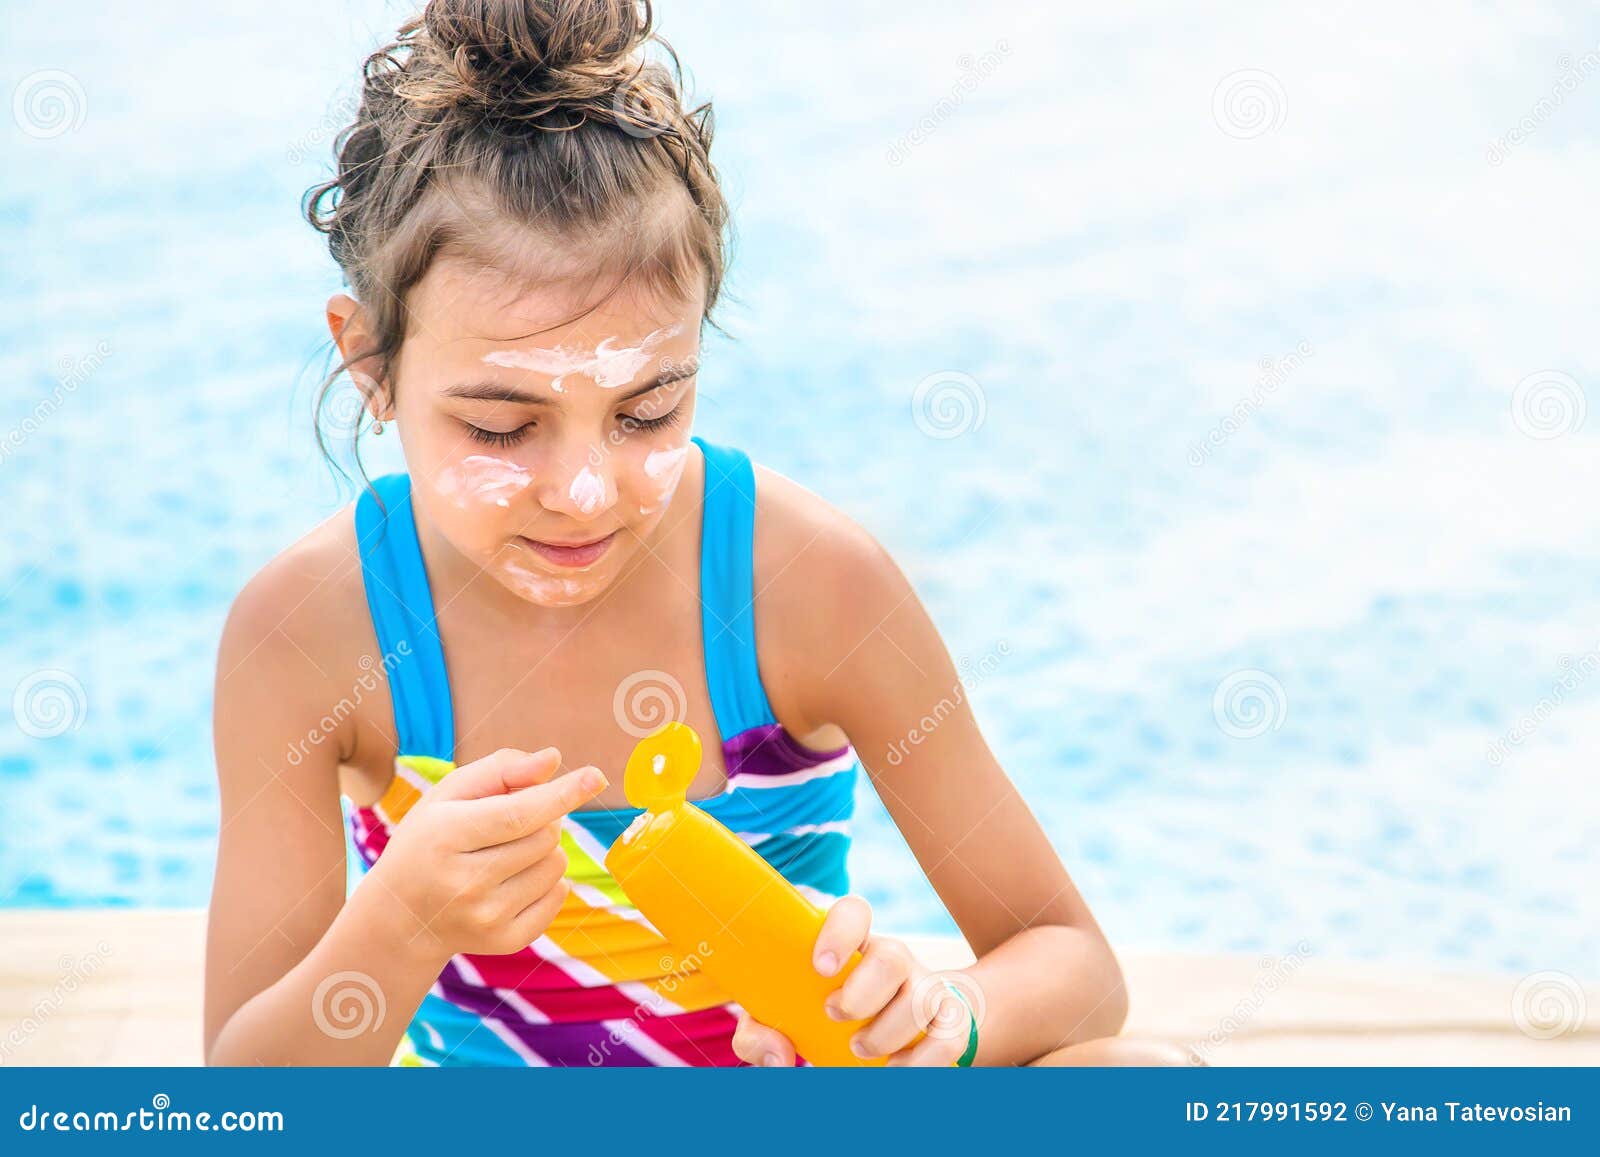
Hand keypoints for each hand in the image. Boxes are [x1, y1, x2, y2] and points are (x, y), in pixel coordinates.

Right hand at [362, 747, 605, 959]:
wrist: (402, 917)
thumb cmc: (430, 841)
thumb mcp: (448, 795)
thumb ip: (501, 770)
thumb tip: (553, 760)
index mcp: (446, 836)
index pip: (518, 814)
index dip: (561, 794)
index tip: (595, 776)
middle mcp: (465, 882)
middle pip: (546, 836)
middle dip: (542, 819)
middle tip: (508, 825)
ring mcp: (487, 918)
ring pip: (557, 864)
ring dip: (544, 850)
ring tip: (506, 854)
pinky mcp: (505, 942)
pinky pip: (558, 896)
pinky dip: (547, 881)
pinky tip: (512, 882)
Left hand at [730, 895, 975, 1066]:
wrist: (883, 1037)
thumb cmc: (820, 1019)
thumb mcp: (780, 1022)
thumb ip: (758, 1035)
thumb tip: (778, 1055)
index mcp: (849, 945)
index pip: (854, 912)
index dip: (840, 931)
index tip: (820, 967)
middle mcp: (890, 958)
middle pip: (893, 955)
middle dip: (863, 992)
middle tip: (834, 1016)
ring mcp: (924, 987)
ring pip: (922, 997)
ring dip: (887, 1032)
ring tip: (858, 1051)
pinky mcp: (949, 1022)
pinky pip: (950, 1039)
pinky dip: (922, 1063)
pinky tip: (894, 1071)